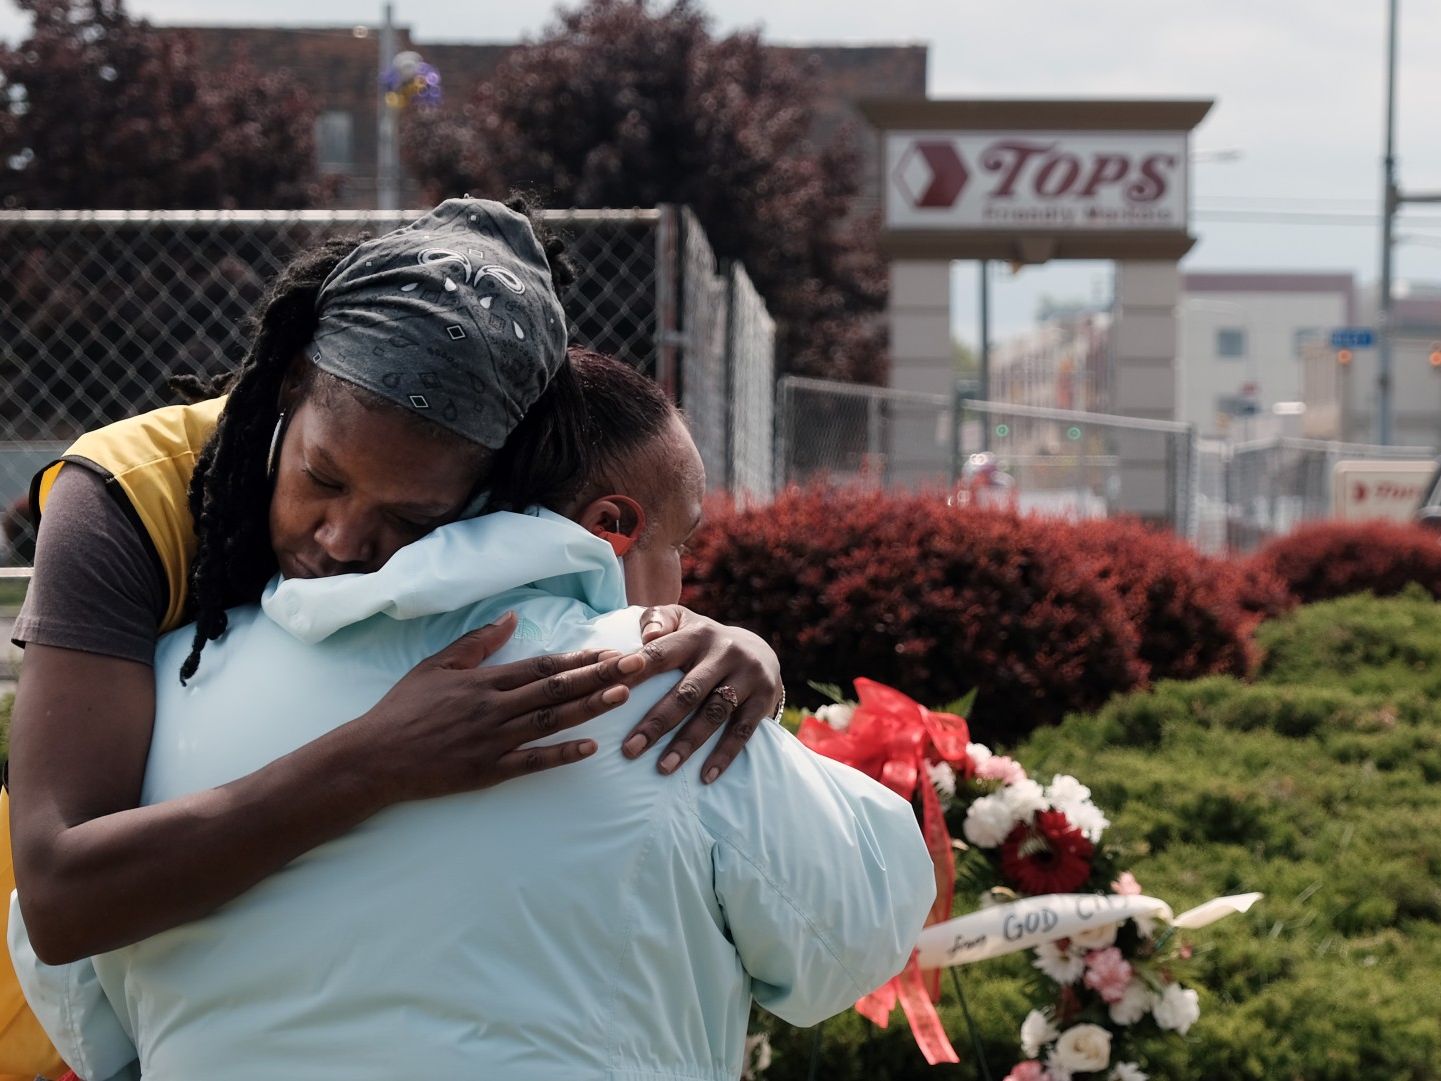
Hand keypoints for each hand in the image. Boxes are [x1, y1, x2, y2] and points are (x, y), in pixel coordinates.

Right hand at [352, 612, 649, 803]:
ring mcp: (493, 740)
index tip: (610, 651)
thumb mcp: (436, 664)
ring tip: (623, 695)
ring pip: (551, 721)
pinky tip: (590, 748)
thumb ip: (478, 642)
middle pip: (556, 689)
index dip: (579, 658)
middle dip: (599, 676)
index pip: (542, 666)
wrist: (373, 757)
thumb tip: (512, 615)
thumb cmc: (403, 708)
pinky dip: (561, 755)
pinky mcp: (487, 771)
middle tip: (637, 665)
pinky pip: (531, 762)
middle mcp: (494, 708)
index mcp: (484, 681)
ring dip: (589, 707)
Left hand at [622, 606, 781, 783]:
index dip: (636, 675)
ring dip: (687, 743)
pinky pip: (742, 731)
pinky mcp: (764, 698)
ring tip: (663, 768)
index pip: (661, 654)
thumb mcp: (682, 621)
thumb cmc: (703, 642)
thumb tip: (645, 637)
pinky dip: (724, 755)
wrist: (760, 651)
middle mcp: (725, 652)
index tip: (609, 697)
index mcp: (697, 634)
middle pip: (687, 692)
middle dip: (657, 722)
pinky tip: (705, 776)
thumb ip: (657, 620)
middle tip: (629, 750)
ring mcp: (747, 676)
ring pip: (714, 714)